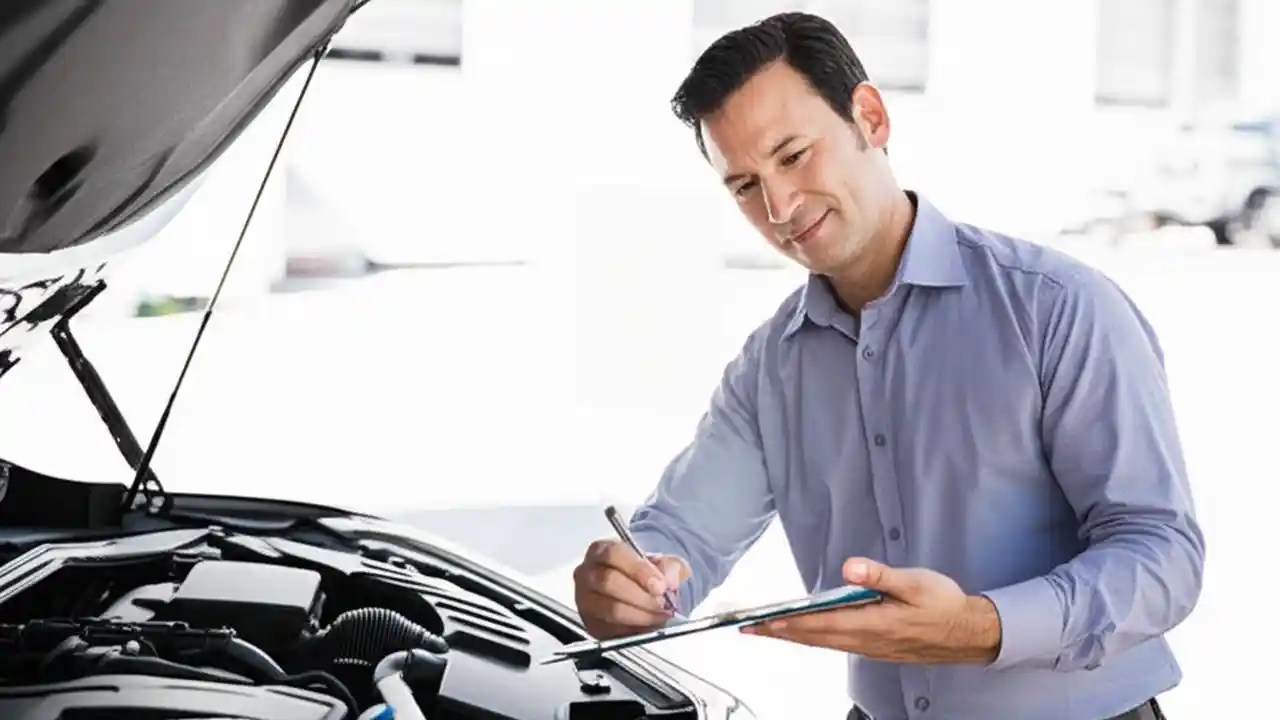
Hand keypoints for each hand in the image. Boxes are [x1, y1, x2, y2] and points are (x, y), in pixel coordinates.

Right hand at [573, 539, 690, 639]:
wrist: (639, 595)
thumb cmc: (646, 575)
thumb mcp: (663, 564)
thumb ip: (670, 567)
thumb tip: (669, 580)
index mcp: (601, 550)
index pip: (614, 554)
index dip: (638, 570)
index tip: (659, 585)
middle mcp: (586, 573)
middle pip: (608, 582)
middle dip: (640, 596)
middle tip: (662, 604)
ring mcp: (584, 600)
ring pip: (610, 609)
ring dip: (640, 615)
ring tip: (659, 615)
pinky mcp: (590, 624)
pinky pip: (611, 630)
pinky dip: (634, 630)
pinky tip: (649, 626)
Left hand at [741, 557, 1000, 663]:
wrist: (969, 633)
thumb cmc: (944, 604)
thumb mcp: (916, 582)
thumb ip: (881, 575)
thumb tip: (851, 568)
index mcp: (875, 622)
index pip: (823, 623)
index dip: (791, 623)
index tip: (765, 621)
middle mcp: (868, 639)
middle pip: (815, 638)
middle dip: (780, 633)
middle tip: (750, 628)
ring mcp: (870, 647)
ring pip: (824, 643)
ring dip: (794, 637)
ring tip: (768, 630)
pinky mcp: (875, 648)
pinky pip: (836, 645)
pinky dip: (814, 640)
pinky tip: (805, 634)